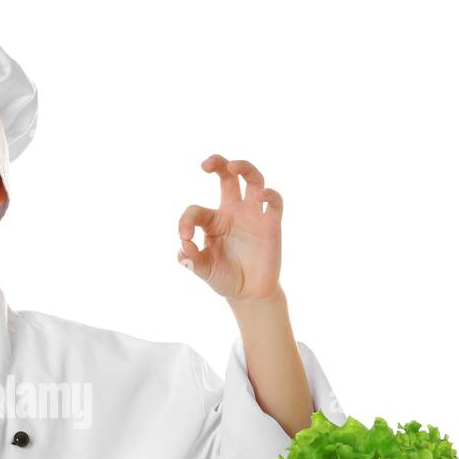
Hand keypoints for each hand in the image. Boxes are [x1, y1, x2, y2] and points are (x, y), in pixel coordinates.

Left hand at [177, 156, 283, 302]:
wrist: (250, 294)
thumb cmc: (225, 278)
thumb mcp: (203, 270)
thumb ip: (191, 259)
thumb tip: (183, 245)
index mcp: (213, 221)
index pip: (196, 211)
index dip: (186, 221)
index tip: (184, 237)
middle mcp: (233, 212)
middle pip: (227, 178)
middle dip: (218, 164)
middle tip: (205, 164)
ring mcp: (253, 215)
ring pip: (253, 180)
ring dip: (244, 168)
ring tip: (232, 166)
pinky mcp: (271, 224)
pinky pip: (274, 202)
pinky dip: (270, 194)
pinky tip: (261, 194)